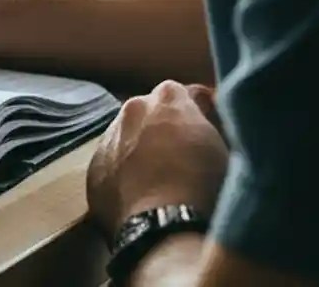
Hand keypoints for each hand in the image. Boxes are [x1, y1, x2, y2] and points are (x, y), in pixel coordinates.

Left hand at [87, 81, 228, 241]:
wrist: (164, 226)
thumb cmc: (206, 185)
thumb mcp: (224, 146)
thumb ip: (211, 122)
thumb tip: (207, 111)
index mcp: (167, 98)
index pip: (182, 93)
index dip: (195, 110)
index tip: (204, 126)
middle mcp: (132, 110)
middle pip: (149, 112)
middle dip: (163, 126)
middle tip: (181, 154)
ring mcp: (108, 138)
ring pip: (126, 136)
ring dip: (140, 148)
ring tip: (160, 178)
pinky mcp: (93, 168)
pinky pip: (111, 163)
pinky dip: (123, 171)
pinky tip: (140, 194)